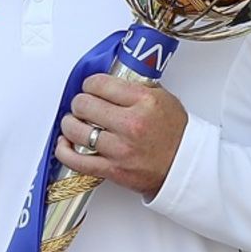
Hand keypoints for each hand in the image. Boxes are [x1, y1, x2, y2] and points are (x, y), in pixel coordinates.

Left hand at [56, 73, 186, 197]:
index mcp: (144, 102)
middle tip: (83, 106)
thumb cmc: (176, 134)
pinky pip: (76, 160)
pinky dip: (64, 150)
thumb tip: (109, 81)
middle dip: (79, 103)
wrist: (186, 167)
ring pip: (75, 130)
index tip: (91, 88)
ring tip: (74, 123)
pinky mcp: (112, 170)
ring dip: (70, 124)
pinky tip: (65, 143)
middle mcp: (130, 124)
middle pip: (83, 104)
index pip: (99, 84)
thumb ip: (135, 88)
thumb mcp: (163, 99)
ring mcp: (119, 149)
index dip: (90, 84)